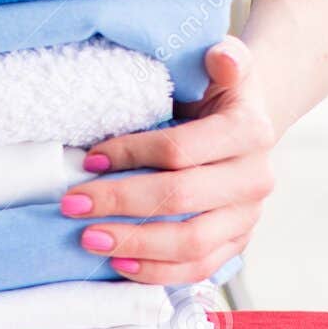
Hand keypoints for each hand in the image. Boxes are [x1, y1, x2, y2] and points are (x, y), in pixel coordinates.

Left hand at [56, 34, 275, 284]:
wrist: (250, 116)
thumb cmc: (220, 85)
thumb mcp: (226, 60)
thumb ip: (224, 56)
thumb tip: (221, 58)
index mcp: (250, 130)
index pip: (180, 149)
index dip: (131, 154)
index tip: (88, 158)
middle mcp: (255, 178)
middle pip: (181, 199)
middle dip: (120, 203)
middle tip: (72, 204)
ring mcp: (248, 216)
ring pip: (191, 243)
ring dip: (135, 246)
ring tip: (89, 239)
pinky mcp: (238, 241)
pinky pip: (199, 268)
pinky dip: (158, 272)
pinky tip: (120, 264)